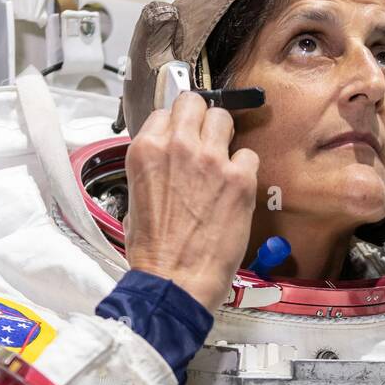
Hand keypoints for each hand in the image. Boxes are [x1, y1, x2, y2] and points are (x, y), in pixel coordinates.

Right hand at [123, 91, 259, 312]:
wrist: (175, 282)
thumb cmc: (155, 254)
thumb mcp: (134, 202)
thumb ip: (153, 171)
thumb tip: (167, 166)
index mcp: (146, 152)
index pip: (165, 112)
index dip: (176, 125)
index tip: (183, 136)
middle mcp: (177, 147)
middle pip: (194, 103)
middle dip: (201, 118)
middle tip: (206, 139)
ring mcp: (210, 160)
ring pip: (224, 118)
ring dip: (224, 136)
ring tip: (222, 161)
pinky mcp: (238, 178)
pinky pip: (249, 154)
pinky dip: (245, 168)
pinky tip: (236, 188)